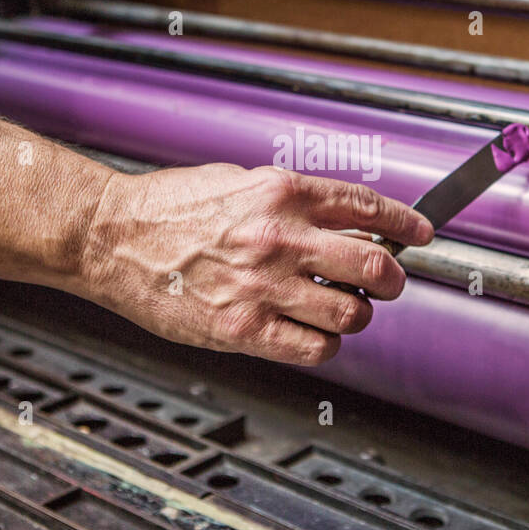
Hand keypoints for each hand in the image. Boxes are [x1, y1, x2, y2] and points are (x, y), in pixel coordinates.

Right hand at [77, 165, 433, 365]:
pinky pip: (314, 348)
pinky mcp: (241, 329)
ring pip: (351, 312)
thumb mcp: (237, 181)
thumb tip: (340, 217)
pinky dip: (324, 344)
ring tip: (341, 309)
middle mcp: (280, 237)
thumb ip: (290, 200)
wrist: (107, 236)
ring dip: (356, 314)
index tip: (421, 234)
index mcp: (281, 192)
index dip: (406, 224)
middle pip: (376, 265)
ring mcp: (262, 286)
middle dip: (393, 278)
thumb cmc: (166, 207)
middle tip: (388, 282)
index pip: (368, 206)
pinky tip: (310, 333)